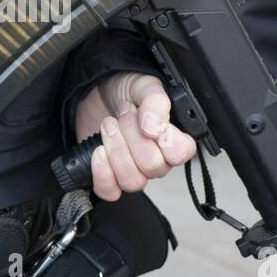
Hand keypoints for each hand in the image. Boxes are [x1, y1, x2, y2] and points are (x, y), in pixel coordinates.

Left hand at [73, 71, 196, 200]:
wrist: (95, 92)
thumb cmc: (124, 89)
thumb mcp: (144, 85)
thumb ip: (155, 102)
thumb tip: (154, 128)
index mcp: (172, 138)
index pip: (181, 153)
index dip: (164, 140)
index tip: (146, 120)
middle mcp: (157, 159)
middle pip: (153, 167)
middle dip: (132, 136)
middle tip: (123, 115)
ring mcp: (134, 170)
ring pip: (133, 182)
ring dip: (116, 151)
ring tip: (108, 126)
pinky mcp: (110, 177)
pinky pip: (111, 191)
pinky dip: (102, 173)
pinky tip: (98, 151)